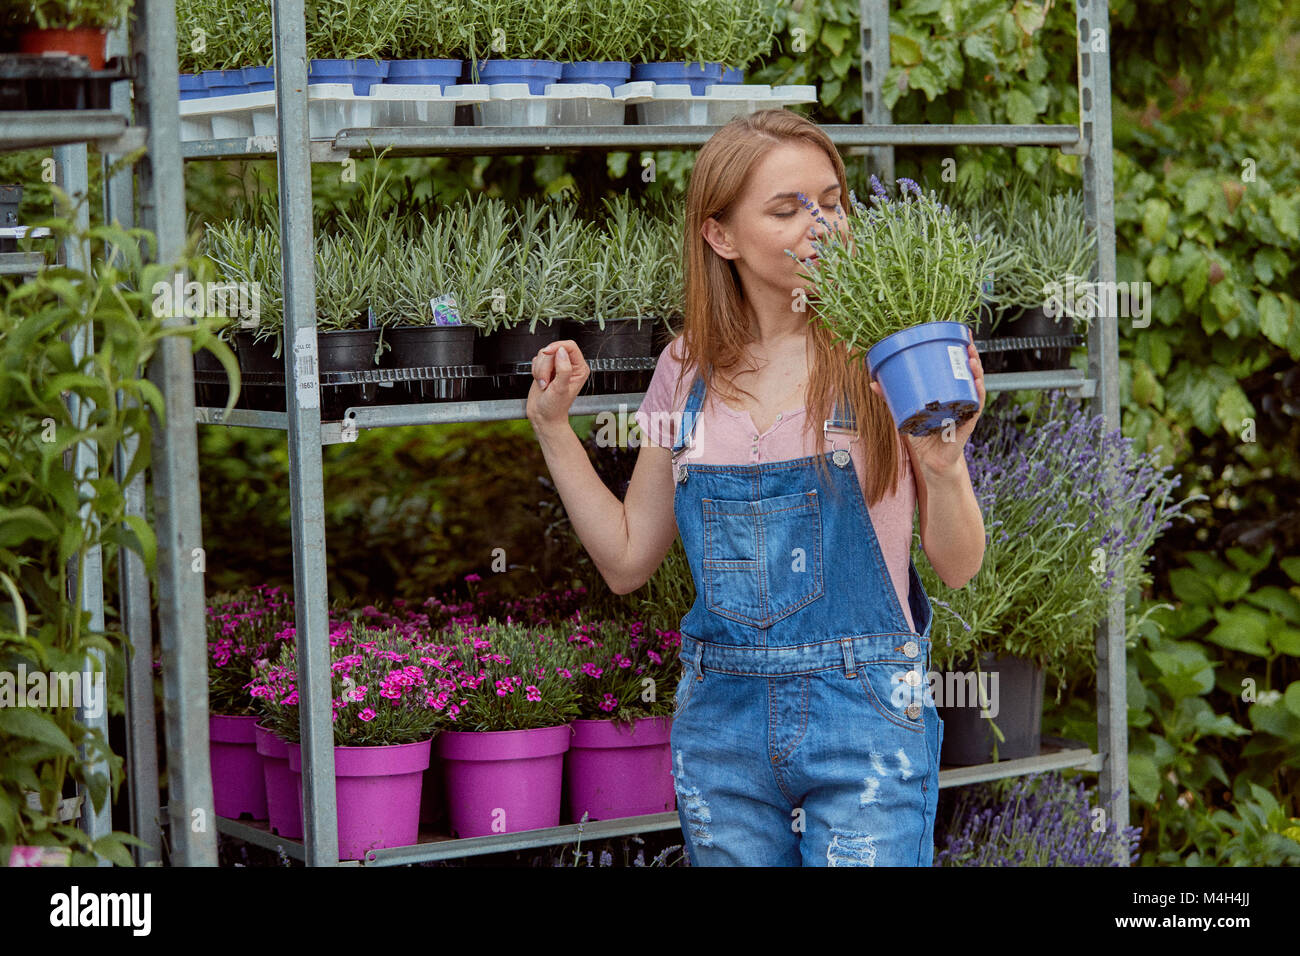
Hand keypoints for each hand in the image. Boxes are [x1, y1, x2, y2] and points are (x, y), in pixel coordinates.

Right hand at [526, 340, 589, 427]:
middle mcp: (569, 365)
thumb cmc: (555, 407)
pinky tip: (540, 382)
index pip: (570, 346)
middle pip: (553, 350)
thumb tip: (561, 351)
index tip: (547, 353)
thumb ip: (564, 369)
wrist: (543, 417)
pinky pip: (536, 360)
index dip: (557, 346)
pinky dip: (535, 371)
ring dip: (539, 370)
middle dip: (545, 366)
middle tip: (546, 382)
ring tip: (544, 384)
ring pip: (543, 355)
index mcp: (579, 368)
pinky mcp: (546, 368)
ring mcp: (556, 366)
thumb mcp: (561, 389)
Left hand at [870, 326, 984, 473]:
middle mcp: (960, 398)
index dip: (961, 351)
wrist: (932, 462)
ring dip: (977, 371)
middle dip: (972, 356)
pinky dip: (977, 394)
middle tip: (967, 341)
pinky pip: (975, 406)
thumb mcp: (906, 413)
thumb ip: (891, 399)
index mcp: (949, 392)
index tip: (961, 334)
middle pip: (970, 373)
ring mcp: (965, 410)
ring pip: (976, 386)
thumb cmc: (922, 436)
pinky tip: (977, 382)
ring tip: (972, 359)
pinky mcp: (967, 423)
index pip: (958, 368)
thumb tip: (872, 382)